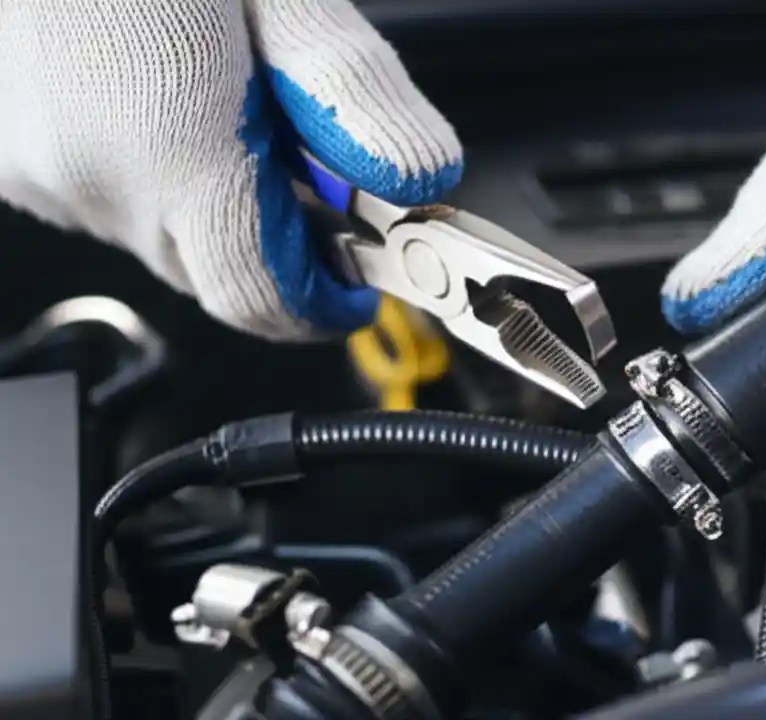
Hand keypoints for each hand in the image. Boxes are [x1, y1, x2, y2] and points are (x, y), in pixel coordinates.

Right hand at [0, 0, 460, 338]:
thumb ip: (352, 93)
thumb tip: (416, 176)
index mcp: (174, 149)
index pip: (265, 299)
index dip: (324, 305)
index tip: (359, 282)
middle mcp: (95, 180)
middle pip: (218, 274)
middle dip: (276, 240)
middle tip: (302, 160)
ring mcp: (38, 172)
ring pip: (159, 237)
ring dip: (208, 200)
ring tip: (217, 97)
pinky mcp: (6, 157)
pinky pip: (102, 197)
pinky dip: (147, 171)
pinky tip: (157, 93)